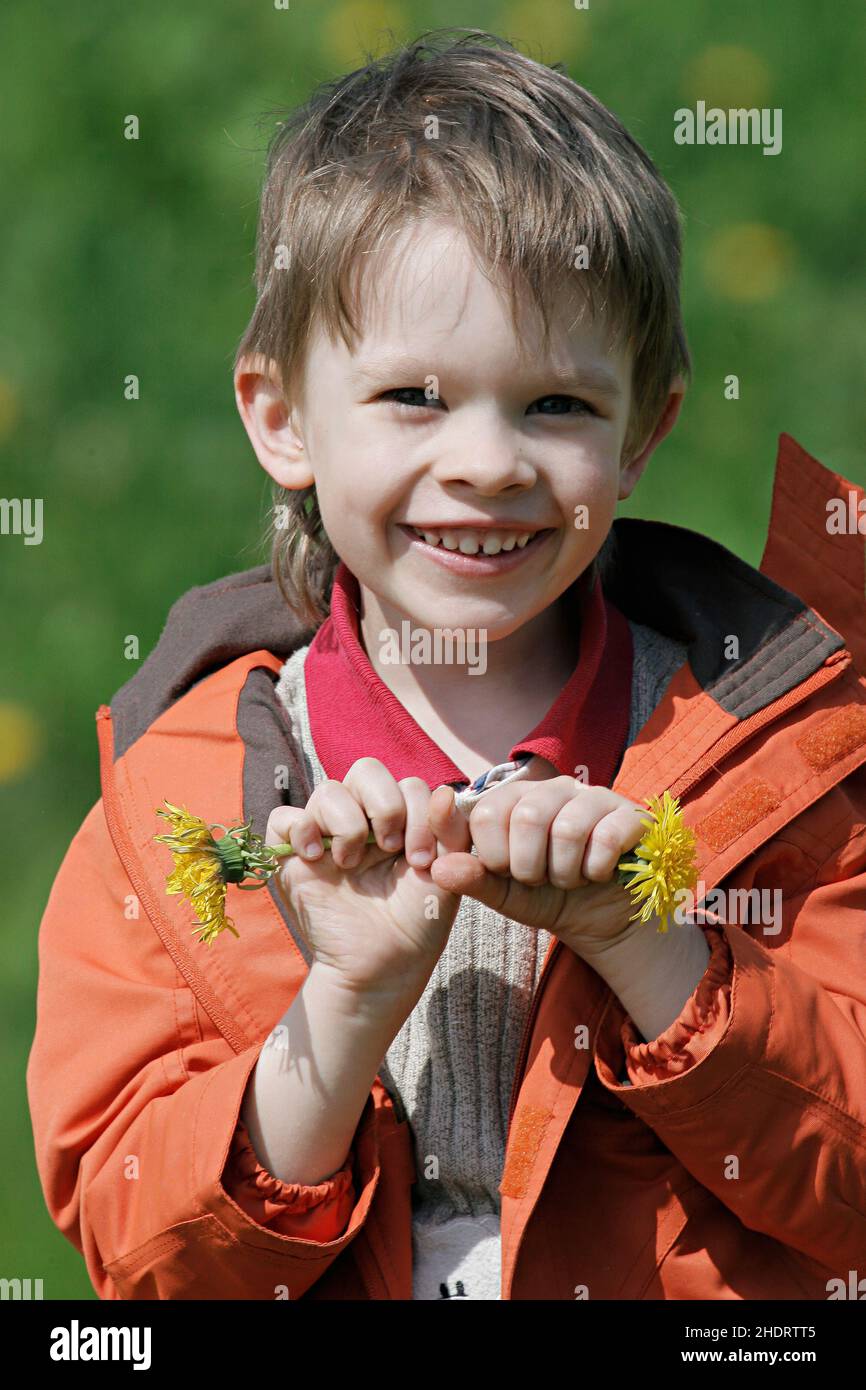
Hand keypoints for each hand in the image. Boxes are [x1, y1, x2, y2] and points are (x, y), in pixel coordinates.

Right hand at [267, 759, 471, 1016]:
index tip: (421, 860)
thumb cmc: (417, 921)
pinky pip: (283, 818)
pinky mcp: (293, 856)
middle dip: (384, 805)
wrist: (383, 967)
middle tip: (390, 847)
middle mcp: (363, 820)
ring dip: (347, 823)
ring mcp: (327, 835)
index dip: (418, 814)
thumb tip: (443, 792)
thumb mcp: (446, 873)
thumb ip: (450, 831)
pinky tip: (319, 858)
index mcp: (402, 820)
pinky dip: (300, 829)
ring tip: (353, 864)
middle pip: (366, 771)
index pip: (407, 784)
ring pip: (328, 791)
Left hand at [427, 776, 650, 960]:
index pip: (485, 811)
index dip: (492, 855)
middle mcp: (553, 788)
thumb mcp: (504, 895)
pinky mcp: (630, 814)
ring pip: (566, 828)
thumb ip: (471, 879)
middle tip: (540, 879)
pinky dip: (596, 869)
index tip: (506, 872)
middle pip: (526, 817)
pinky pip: (606, 837)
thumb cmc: (547, 897)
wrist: (602, 919)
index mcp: (515, 799)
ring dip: (564, 872)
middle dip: (529, 867)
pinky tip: (599, 874)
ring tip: (570, 879)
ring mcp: (594, 797)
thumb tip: (438, 868)